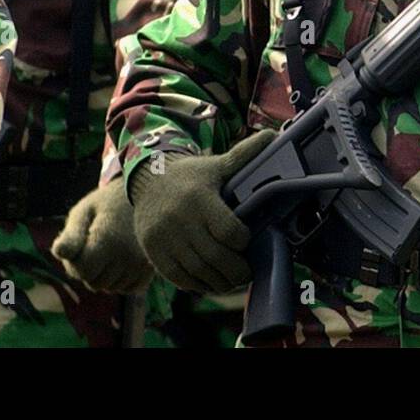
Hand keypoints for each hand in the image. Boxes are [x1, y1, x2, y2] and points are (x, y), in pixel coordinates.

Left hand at [51, 181, 151, 292]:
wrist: (146, 193)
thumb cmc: (107, 203)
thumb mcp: (84, 211)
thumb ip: (71, 234)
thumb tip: (58, 252)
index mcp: (107, 240)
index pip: (81, 271)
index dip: (75, 260)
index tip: (82, 242)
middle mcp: (127, 255)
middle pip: (95, 283)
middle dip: (90, 269)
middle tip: (97, 244)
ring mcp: (142, 264)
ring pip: (112, 288)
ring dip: (106, 275)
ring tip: (112, 248)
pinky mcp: (152, 268)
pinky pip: (129, 289)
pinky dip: (123, 280)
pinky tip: (123, 260)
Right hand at [130, 131, 274, 293]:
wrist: (146, 181)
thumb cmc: (189, 175)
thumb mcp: (215, 165)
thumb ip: (244, 156)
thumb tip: (273, 135)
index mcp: (200, 198)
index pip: (228, 230)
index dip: (242, 240)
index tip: (247, 240)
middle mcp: (181, 220)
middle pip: (215, 256)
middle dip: (236, 270)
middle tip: (248, 272)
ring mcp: (165, 238)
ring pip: (198, 270)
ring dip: (220, 281)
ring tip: (233, 280)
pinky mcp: (154, 252)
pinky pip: (179, 277)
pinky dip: (198, 284)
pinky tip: (211, 282)